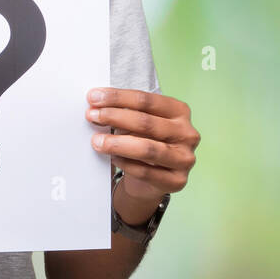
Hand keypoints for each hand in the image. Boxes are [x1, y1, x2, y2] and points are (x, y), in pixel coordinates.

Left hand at [85, 88, 199, 204]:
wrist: (154, 180)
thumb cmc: (146, 143)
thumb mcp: (140, 124)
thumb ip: (126, 114)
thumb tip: (97, 108)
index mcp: (179, 111)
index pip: (146, 100)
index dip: (118, 97)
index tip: (94, 97)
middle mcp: (187, 133)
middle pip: (146, 122)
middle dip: (114, 117)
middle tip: (92, 116)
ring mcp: (185, 158)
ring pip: (147, 148)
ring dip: (117, 144)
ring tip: (97, 141)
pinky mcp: (177, 181)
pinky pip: (146, 172)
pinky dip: (125, 164)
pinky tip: (112, 158)